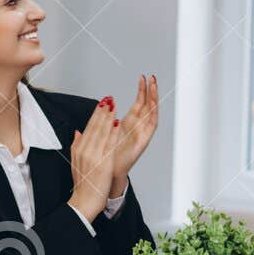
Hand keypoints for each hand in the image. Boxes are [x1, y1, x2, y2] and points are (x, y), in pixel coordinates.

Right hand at [69, 100, 117, 219]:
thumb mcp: (75, 161)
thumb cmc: (82, 183)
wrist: (83, 201)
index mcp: (79, 149)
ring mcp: (94, 157)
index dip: (96, 114)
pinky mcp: (103, 163)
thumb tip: (78, 132)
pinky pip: (109, 145)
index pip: (88, 127)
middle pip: (95, 127)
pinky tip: (118, 124)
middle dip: (102, 112)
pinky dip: (113, 133)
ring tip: (113, 106)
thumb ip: (77, 145)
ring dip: (108, 118)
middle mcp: (86, 151)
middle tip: (109, 98)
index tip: (101, 103)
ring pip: (102, 133)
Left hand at [110, 74, 158, 195]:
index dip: (141, 91)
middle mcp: (136, 129)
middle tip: (151, 77)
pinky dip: (152, 115)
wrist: (106, 177)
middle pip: (146, 106)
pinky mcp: (142, 143)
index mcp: (128, 126)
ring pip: (151, 113)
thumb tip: (99, 110)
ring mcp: (140, 136)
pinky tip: (152, 105)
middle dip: (149, 91)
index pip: (138, 104)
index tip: (142, 79)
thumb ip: (101, 123)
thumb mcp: (101, 136)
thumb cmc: (105, 159)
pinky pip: (150, 127)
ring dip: (153, 99)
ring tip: (155, 86)